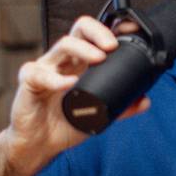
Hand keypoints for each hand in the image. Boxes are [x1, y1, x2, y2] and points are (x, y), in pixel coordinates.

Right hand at [0, 15, 150, 175]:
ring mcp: (46, 68)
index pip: (95, 36)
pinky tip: (69, 84)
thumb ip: (121, 107)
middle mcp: (64, 61)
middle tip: (112, 45)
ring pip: (62, 45)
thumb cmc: (65, 124)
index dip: (110, 31)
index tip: (128, 33)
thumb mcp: (98, 115)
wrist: (39, 144)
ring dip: (83, 49)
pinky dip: (56, 78)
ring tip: (99, 58)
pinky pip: (40, 74)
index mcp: (80, 64)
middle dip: (97, 32)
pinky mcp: (29, 82)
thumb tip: (145, 100)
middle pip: (79, 31)